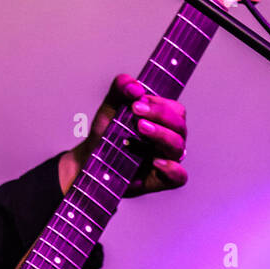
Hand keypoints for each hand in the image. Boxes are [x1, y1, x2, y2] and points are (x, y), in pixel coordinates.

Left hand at [62, 72, 187, 195]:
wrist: (90, 160)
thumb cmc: (106, 134)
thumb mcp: (110, 107)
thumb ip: (120, 88)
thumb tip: (135, 87)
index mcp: (163, 122)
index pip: (175, 110)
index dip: (160, 104)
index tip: (138, 101)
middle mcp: (168, 140)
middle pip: (180, 126)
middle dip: (160, 115)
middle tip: (136, 111)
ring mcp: (165, 160)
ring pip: (178, 147)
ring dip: (161, 135)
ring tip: (140, 128)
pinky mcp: (159, 180)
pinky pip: (179, 177)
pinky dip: (172, 169)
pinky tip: (156, 161)